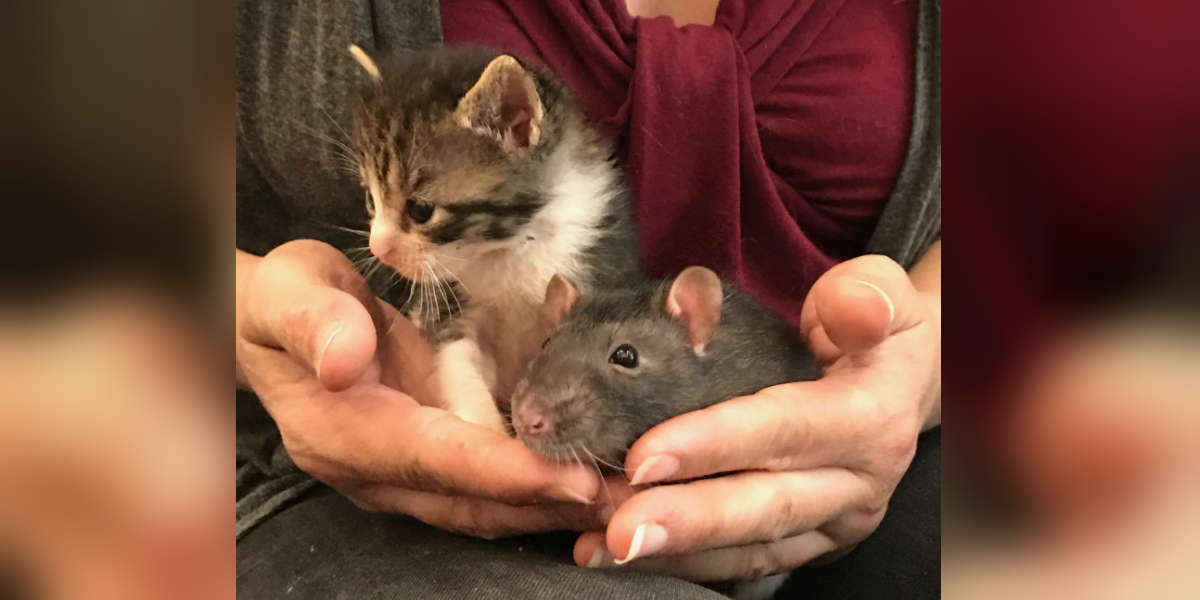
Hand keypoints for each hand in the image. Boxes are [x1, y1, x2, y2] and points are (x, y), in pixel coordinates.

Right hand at [236, 240, 605, 537]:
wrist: (266, 326)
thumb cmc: (281, 301)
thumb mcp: (286, 291)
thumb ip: (313, 322)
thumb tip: (347, 362)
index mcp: (344, 432)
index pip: (437, 459)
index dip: (505, 473)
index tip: (572, 479)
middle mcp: (375, 470)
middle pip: (472, 501)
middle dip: (550, 503)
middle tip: (630, 496)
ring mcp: (401, 474)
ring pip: (485, 505)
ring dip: (553, 505)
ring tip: (628, 494)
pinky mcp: (425, 461)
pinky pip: (487, 487)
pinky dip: (538, 487)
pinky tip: (589, 477)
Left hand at [573, 253, 940, 578]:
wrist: (906, 386)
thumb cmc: (876, 331)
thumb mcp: (883, 295)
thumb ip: (864, 294)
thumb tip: (855, 309)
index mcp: (872, 416)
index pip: (786, 430)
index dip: (715, 444)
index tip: (643, 456)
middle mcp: (860, 482)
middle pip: (766, 505)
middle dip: (688, 520)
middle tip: (617, 527)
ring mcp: (837, 522)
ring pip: (753, 546)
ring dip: (676, 553)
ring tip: (603, 546)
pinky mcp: (814, 544)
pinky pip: (748, 562)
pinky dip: (687, 563)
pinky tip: (626, 557)